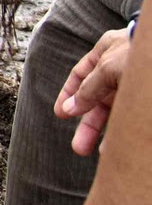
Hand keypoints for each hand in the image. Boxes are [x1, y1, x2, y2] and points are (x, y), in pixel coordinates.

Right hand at [56, 26, 133, 155]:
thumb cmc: (141, 51)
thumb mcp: (107, 67)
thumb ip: (87, 89)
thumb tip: (69, 108)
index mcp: (107, 52)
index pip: (81, 75)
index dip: (69, 94)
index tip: (61, 114)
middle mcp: (122, 69)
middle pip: (99, 100)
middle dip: (89, 124)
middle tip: (79, 147)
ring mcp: (138, 85)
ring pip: (120, 111)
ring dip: (110, 132)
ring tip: (104, 153)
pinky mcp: (147, 101)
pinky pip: (136, 118)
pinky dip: (128, 130)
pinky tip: (124, 143)